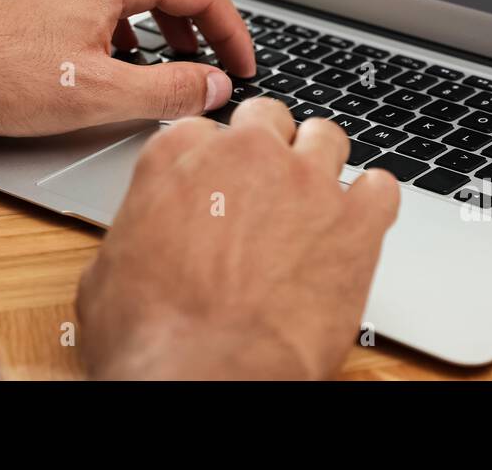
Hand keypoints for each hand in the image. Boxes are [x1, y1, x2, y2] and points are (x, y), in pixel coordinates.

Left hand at [0, 0, 255, 136]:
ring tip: (174, 57)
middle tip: (216, 58)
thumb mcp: (96, 95)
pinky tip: (118, 51)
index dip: (233, 29)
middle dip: (205, 14)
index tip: (242, 65)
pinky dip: (130, 10)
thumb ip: (167, 90)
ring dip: (168, 11)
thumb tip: (214, 87)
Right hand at [76, 98, 400, 379]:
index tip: (218, 183)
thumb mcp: (109, 269)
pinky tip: (358, 227)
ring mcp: (305, 181)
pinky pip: (381, 187)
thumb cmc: (151, 334)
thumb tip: (145, 242)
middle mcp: (245, 153)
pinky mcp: (355, 221)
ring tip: (315, 203)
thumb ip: (139, 229)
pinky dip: (372, 204)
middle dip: (268, 147)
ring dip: (320, 165)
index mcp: (179, 156)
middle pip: (267, 118)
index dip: (214, 159)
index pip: (204, 129)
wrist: (205, 372)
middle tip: (266, 189)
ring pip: (326, 138)